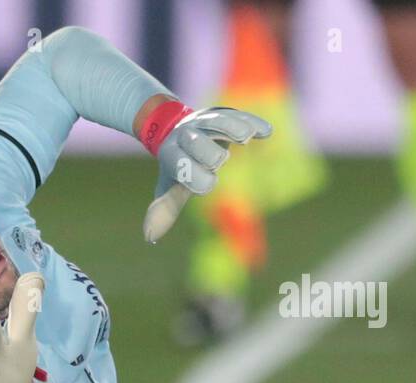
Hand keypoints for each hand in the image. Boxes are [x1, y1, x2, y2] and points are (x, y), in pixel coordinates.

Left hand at [141, 104, 271, 243]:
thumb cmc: (176, 166)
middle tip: (219, 160)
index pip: (180, 166)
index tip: (208, 185)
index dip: (193, 175)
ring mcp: (203, 121)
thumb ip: (164, 210)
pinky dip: (251, 122)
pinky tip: (265, 131)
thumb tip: (149, 237)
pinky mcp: (222, 113)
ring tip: (245, 137)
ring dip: (230, 127)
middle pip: (197, 143)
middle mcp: (186, 136)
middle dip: (208, 152)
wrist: (171, 128)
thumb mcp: (168, 187)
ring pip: (215, 121)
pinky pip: (237, 114)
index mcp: (171, 155)